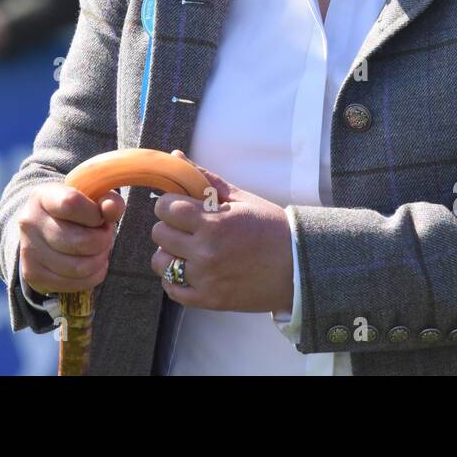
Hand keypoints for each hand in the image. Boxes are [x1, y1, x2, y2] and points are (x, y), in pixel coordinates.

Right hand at [17, 182, 125, 295]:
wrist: (45, 229)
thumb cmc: (75, 211)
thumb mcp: (92, 197)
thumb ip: (108, 199)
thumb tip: (112, 208)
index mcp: (43, 196)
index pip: (71, 204)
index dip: (94, 214)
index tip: (99, 217)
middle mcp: (30, 222)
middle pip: (80, 241)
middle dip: (103, 241)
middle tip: (105, 236)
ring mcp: (29, 250)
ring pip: (79, 267)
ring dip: (99, 260)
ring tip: (99, 250)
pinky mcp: (33, 274)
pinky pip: (74, 284)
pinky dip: (92, 277)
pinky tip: (91, 264)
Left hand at [150, 151, 293, 314]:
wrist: (297, 267)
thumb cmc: (270, 228)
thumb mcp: (241, 198)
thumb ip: (205, 179)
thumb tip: (176, 157)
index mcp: (214, 223)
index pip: (165, 207)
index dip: (169, 203)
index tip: (181, 206)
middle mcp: (205, 252)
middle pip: (160, 233)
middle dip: (170, 225)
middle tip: (187, 226)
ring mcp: (205, 278)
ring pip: (160, 262)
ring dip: (169, 252)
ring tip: (188, 249)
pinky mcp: (208, 299)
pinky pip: (172, 289)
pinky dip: (174, 279)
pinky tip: (189, 269)